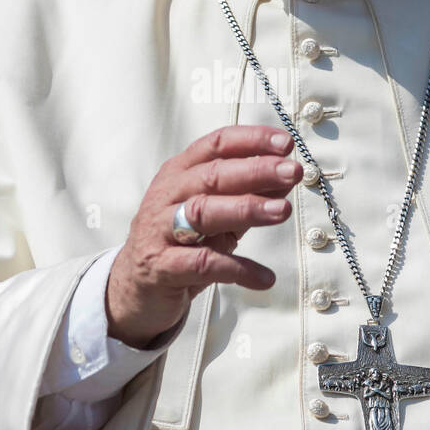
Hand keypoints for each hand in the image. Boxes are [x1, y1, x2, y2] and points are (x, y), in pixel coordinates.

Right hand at [105, 125, 302, 347]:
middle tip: (291, 172)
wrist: (137, 287)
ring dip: (246, 209)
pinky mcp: (162, 267)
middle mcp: (167, 195)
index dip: (252, 141)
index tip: (286, 143)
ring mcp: (160, 230)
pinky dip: (237, 269)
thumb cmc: (180, 242)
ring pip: (203, 213)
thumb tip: (286, 177)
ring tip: (282, 211)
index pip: (216, 145)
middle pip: (212, 176)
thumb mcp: (216, 213)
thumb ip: (247, 194)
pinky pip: (203, 264)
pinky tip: (264, 278)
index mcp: (180, 173)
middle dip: (256, 171)